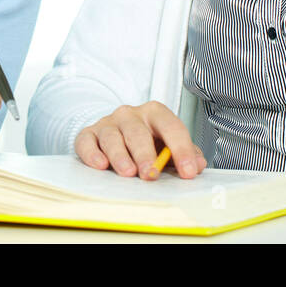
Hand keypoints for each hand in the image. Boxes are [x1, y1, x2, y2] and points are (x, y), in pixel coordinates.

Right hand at [74, 101, 206, 179]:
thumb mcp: (168, 144)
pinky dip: (92, 153)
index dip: (182, 149)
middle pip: (138, 131)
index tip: (189, 171)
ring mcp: (108, 123)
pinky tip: (100, 165)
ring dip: (120, 155)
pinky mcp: (89, 134)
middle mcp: (130, 114)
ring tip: (127, 173)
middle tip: (150, 174)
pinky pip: (87, 141)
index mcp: (155, 113)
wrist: (117, 132)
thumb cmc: (147, 141)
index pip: (171, 127)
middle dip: (145, 154)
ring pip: (112, 136)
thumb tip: (198, 164)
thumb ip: (186, 153)